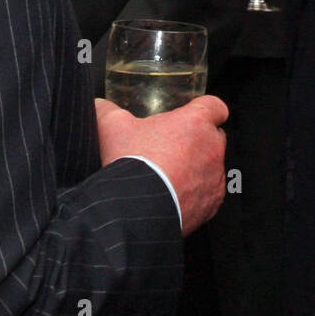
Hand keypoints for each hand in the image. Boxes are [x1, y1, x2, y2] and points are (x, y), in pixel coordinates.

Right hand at [95, 95, 228, 236]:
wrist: (136, 210)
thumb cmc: (131, 163)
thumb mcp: (111, 128)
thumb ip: (107, 110)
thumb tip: (99, 105)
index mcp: (195, 123)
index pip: (215, 106)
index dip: (205, 110)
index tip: (193, 116)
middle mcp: (212, 148)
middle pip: (213, 137)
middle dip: (197, 140)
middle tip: (171, 148)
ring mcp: (215, 177)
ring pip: (211, 166)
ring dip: (195, 168)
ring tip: (168, 176)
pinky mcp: (212, 203)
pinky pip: (208, 193)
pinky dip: (195, 194)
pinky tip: (173, 195)